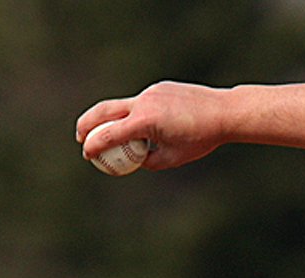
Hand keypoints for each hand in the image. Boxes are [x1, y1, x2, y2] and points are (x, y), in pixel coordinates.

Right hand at [77, 82, 228, 170]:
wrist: (223, 111)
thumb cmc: (201, 138)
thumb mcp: (174, 157)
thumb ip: (150, 161)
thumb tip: (136, 160)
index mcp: (145, 122)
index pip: (108, 135)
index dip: (93, 146)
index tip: (86, 155)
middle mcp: (143, 102)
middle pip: (103, 111)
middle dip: (86, 124)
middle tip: (80, 138)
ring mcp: (150, 92)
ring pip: (122, 106)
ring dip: (112, 120)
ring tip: (114, 136)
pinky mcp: (159, 88)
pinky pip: (140, 103)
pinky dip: (136, 115)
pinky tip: (154, 127)